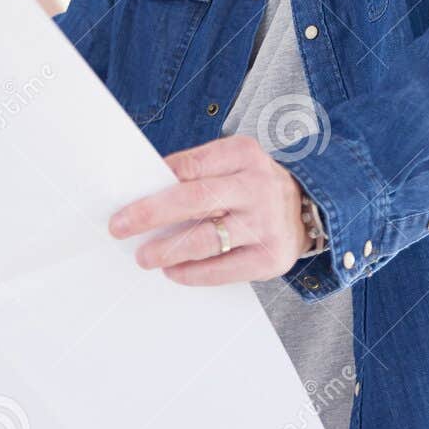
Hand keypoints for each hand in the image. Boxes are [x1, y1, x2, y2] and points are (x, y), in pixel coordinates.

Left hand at [108, 135, 311, 285]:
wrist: (308, 209)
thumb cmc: (254, 187)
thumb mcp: (233, 165)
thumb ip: (197, 175)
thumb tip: (144, 195)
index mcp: (244, 155)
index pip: (192, 164)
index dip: (157, 181)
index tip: (126, 199)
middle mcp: (257, 186)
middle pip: (195, 199)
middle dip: (151, 214)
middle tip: (120, 226)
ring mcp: (266, 223)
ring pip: (207, 239)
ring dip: (168, 250)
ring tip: (146, 257)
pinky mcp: (270, 256)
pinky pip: (223, 270)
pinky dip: (192, 273)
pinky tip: (174, 271)